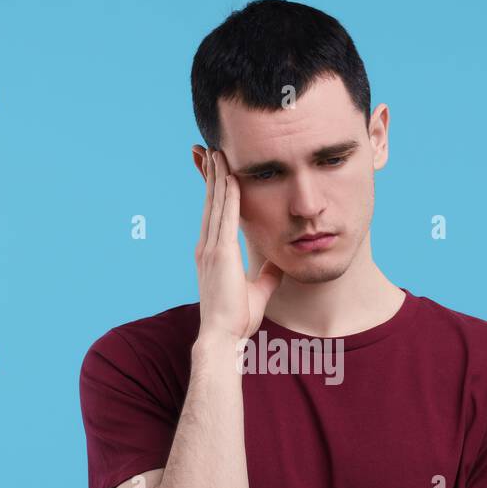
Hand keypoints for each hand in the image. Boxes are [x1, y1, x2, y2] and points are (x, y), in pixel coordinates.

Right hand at [193, 146, 282, 342]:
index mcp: (213, 255)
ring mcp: (211, 249)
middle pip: (211, 203)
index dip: (216, 192)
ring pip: (216, 204)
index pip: (215, 215)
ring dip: (218, 178)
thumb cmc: (236, 320)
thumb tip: (279, 265)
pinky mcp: (220, 254)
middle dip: (212, 176)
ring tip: (218, 154)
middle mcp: (207, 247)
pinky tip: (232, 177)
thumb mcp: (257, 292)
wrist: (223, 336)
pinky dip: (228, 196)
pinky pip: (225, 217)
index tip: (219, 172)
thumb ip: (267, 276)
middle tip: (213, 151)